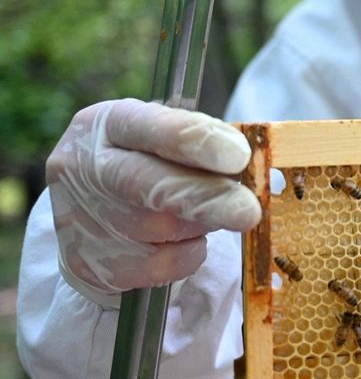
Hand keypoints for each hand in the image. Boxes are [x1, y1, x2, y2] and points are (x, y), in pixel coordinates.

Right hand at [45, 98, 261, 303]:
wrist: (91, 214)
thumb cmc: (144, 163)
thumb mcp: (161, 138)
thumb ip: (198, 143)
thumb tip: (246, 163)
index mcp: (106, 123)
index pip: (149, 127)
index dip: (195, 140)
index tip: (238, 155)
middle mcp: (84, 167)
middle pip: (151, 185)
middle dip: (207, 197)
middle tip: (249, 210)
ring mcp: (82, 219)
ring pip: (163, 228)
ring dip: (203, 223)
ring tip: (209, 212)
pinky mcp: (91, 266)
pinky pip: (163, 264)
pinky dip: (188, 252)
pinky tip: (184, 239)